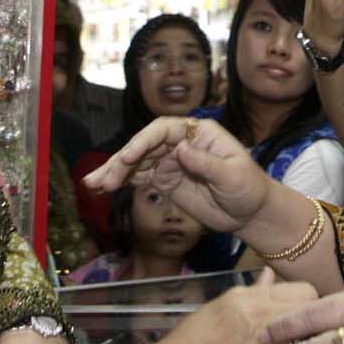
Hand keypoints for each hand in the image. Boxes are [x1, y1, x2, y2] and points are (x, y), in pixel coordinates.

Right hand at [83, 115, 271, 233]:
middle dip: (121, 160)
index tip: (128, 158)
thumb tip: (180, 148)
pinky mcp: (165, 179)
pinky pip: (138, 177)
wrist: (250, 213)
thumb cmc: (249, 188)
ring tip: (92, 185)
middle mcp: (181, 141)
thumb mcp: (233, 175)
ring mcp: (171, 160)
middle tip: (103, 178)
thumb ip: (206, 163)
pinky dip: (120, 182)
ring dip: (114, 171)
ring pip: (137, 161)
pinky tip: (102, 189)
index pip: (163, 130)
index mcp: (199, 132)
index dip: (143, 141)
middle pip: (144, 145)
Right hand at [153, 268, 318, 343]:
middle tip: (305, 331)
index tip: (300, 310)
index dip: (305, 301)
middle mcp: (260, 321)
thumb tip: (271, 276)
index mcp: (249, 300)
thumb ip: (252, 292)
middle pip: (313, 312)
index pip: (304, 290)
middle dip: (312, 320)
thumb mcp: (219, 308)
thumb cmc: (190, 343)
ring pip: (310, 341)